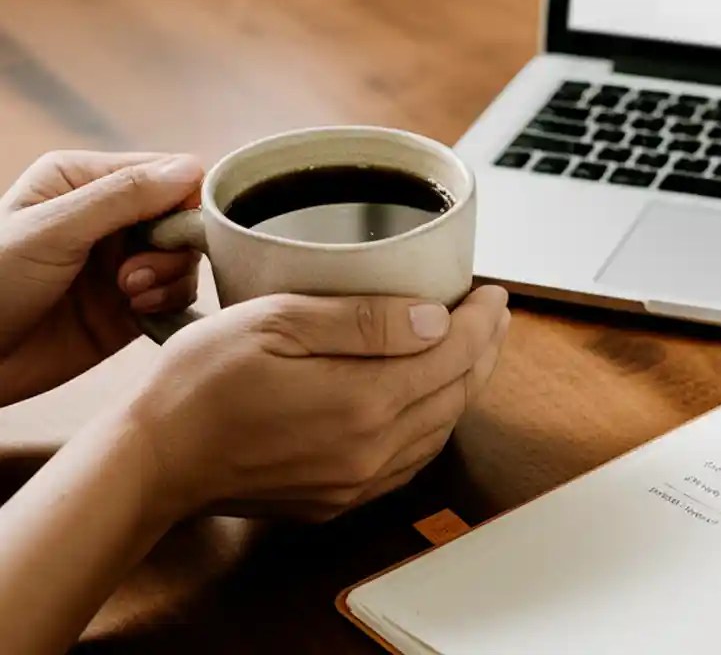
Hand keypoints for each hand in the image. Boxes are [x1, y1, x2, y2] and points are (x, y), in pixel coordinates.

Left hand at [0, 151, 204, 405]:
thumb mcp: (54, 230)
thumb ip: (123, 196)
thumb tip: (193, 169)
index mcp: (83, 180)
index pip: (166, 173)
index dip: (182, 200)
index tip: (172, 233)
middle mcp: (108, 218)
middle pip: (182, 218)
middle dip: (172, 246)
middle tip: (135, 273)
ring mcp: (121, 263)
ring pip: (185, 259)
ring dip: (169, 277)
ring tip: (130, 295)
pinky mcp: (131, 306)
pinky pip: (177, 296)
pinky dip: (170, 302)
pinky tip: (138, 312)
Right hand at [123, 285, 510, 522]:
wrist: (153, 461)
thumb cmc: (200, 383)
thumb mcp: (277, 322)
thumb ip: (363, 321)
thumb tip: (436, 319)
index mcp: (364, 401)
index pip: (453, 354)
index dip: (481, 320)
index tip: (492, 294)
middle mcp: (373, 449)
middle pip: (457, 394)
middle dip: (483, 350)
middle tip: (492, 316)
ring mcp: (359, 482)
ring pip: (440, 430)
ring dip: (463, 387)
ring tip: (472, 349)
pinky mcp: (341, 499)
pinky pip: (412, 460)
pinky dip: (434, 423)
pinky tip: (430, 400)